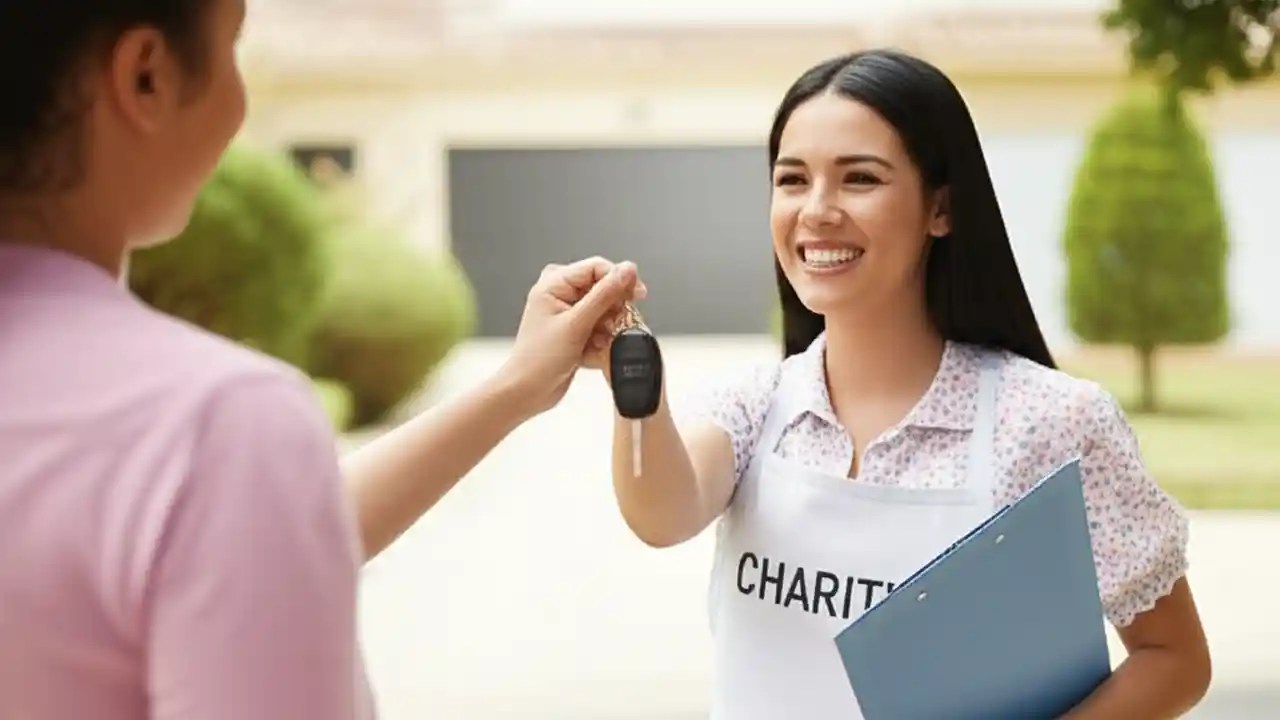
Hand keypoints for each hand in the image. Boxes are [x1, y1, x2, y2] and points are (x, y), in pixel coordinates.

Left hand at [496, 256, 645, 417]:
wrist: (527, 392)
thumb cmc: (540, 359)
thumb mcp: (577, 324)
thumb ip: (605, 295)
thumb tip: (628, 269)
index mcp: (553, 283)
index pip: (597, 267)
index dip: (620, 279)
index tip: (638, 295)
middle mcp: (559, 292)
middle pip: (602, 287)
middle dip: (613, 309)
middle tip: (615, 327)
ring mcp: (567, 310)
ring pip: (604, 308)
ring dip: (608, 327)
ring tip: (597, 344)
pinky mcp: (574, 328)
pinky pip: (599, 324)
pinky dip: (601, 337)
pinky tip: (591, 352)